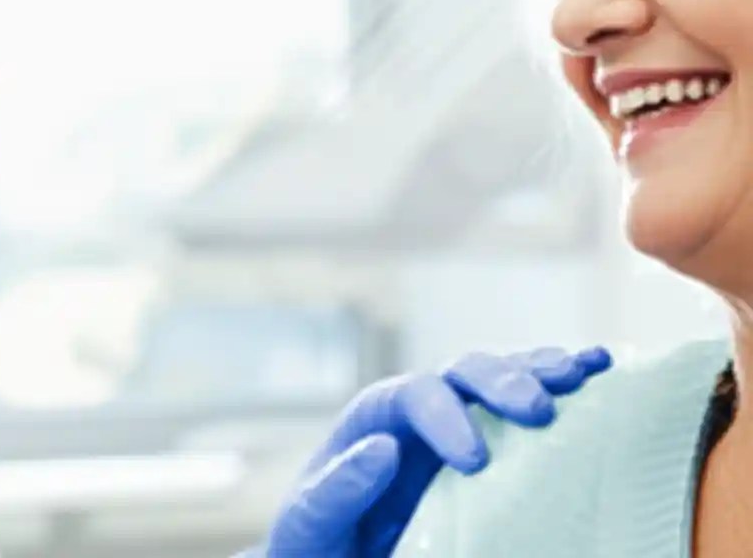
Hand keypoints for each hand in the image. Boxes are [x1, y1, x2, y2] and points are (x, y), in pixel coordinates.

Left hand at [259, 346, 612, 557]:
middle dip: (504, 382)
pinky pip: (527, 404)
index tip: (476, 460)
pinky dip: (563, 386)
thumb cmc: (317, 540)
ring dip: (544, 369)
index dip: (447, 416)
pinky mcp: (494, 444)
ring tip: (586, 372)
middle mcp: (421, 408)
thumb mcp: (310, 521)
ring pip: (504, 375)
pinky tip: (599, 373)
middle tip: (541, 411)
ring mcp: (461, 421)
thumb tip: (382, 449)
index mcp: (377, 417)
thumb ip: (337, 487)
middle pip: (464, 372)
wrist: (338, 552)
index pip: (414, 394)